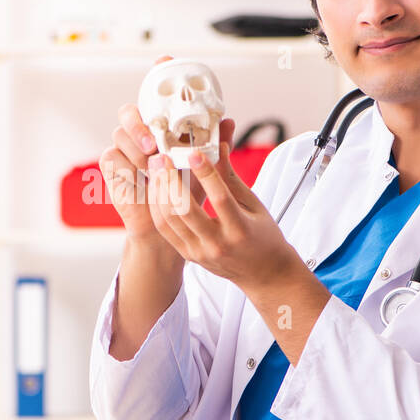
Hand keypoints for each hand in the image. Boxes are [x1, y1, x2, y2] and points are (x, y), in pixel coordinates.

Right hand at [99, 54, 234, 243]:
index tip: (164, 61)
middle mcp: (140, 132)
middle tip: (154, 144)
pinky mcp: (112, 168)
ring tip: (153, 167)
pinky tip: (139, 179)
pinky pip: (111, 158)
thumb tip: (228, 120)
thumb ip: (214, 143)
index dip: (157, 74)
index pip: (155, 94)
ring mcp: (123, 148)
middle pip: (129, 111)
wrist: (168, 226)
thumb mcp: (204, 167)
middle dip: (140, 123)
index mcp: (162, 126)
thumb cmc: (186, 192)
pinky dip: (125, 168)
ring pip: (120, 135)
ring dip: (136, 151)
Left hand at [145, 128, 297, 290]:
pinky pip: (165, 229)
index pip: (219, 198)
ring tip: (157, 169)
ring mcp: (200, 252)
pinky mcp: (188, 255)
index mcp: (240, 230)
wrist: (263, 273)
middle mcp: (217, 244)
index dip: (205, 173)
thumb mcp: (254, 205)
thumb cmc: (263, 235)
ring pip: (169, 219)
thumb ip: (232, 178)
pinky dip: (157, 206)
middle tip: (163, 157)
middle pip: (185, 210)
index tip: (194, 152)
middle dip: (170, 180)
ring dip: (159, 191)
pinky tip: (156, 188)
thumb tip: (218, 145)